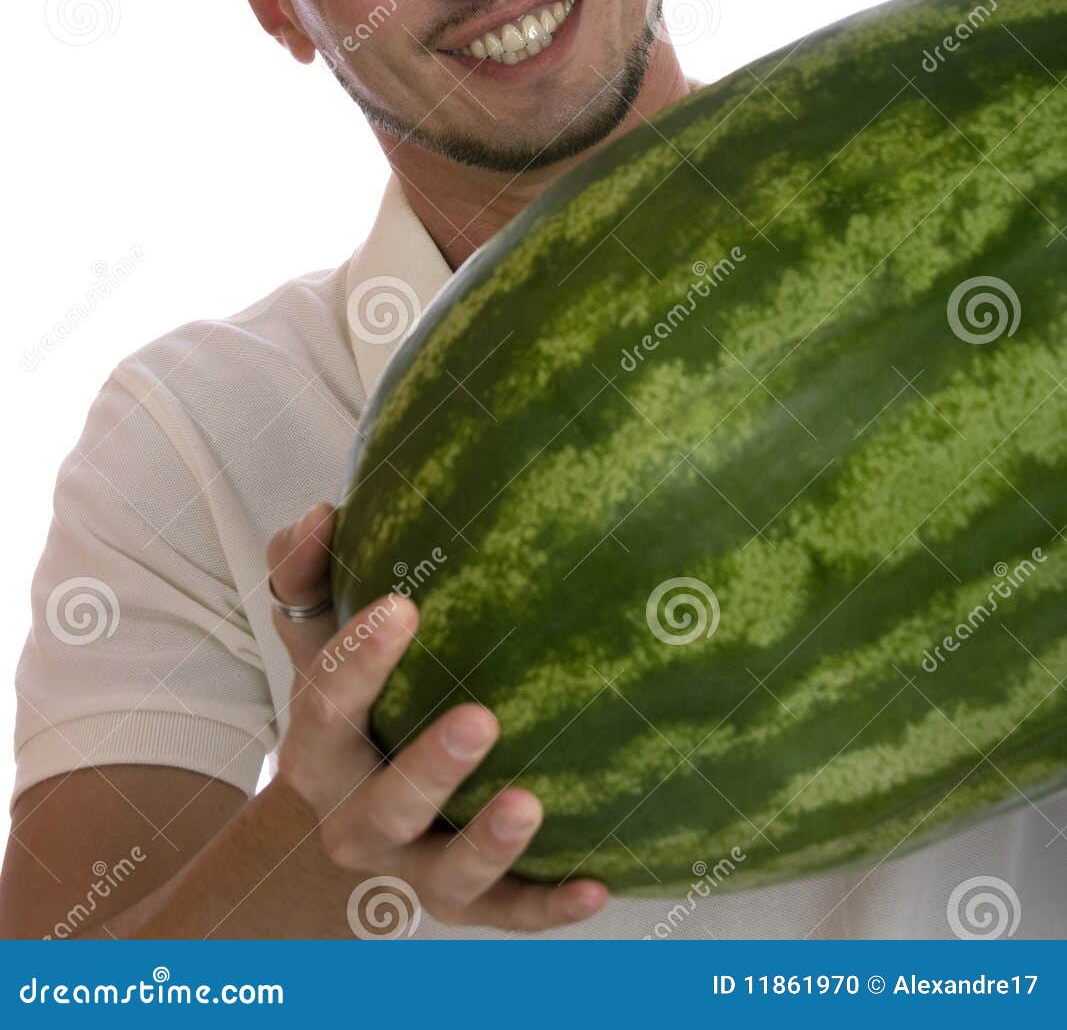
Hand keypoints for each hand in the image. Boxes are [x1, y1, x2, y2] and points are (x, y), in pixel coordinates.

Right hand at [266, 501, 609, 932]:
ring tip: (532, 803)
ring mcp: (414, 870)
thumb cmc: (353, 704)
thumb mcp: (320, 639)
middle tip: (482, 717)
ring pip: (446, 876)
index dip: (359, 658)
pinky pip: (508, 915)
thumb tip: (323, 513)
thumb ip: (309, 575)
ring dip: (488, 846)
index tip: (405, 605)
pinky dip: (549, 905)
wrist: (347, 820)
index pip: (328, 702)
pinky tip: (600, 884)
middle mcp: (359, 818)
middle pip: (383, 806)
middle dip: (430, 767)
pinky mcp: (469, 906)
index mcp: (322, 747)